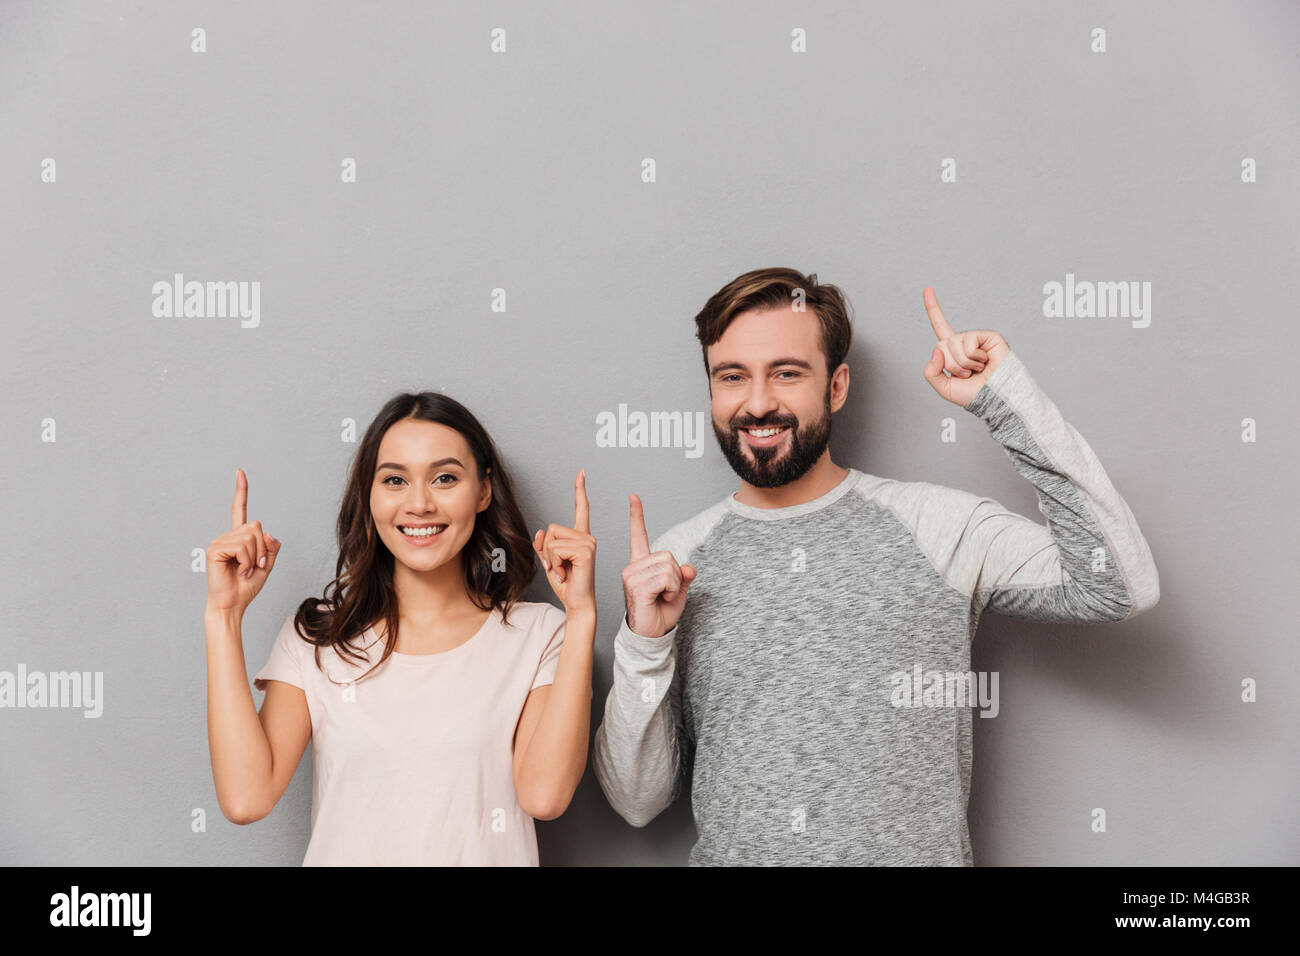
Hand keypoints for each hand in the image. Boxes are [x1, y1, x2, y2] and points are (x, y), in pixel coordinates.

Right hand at [205, 468, 281, 612]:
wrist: (234, 603)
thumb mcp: (267, 564)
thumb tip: (267, 532)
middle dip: (262, 548)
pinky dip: (247, 561)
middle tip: (254, 565)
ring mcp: (220, 541)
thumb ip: (271, 546)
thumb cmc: (246, 586)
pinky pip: (243, 547)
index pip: (240, 510)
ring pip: (252, 536)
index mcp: (239, 537)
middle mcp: (228, 536)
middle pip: (257, 526)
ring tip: (245, 569)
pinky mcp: (215, 549)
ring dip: (255, 557)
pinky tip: (238, 570)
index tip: (240, 472)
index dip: (241, 491)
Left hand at [532, 469, 596, 615]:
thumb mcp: (549, 561)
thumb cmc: (566, 585)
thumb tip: (541, 531)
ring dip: (550, 558)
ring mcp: (588, 542)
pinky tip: (566, 572)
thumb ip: (544, 545)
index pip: (581, 508)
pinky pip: (556, 549)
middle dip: (546, 549)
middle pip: (551, 528)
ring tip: (562, 570)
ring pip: (552, 539)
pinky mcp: (586, 551)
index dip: (580, 490)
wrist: (577, 603)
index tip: (582, 472)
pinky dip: (555, 563)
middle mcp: (587, 536)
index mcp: (580, 537)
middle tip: (558, 566)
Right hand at [621, 493, 696, 638]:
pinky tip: (661, 599)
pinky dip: (671, 590)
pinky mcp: (636, 587)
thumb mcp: (678, 591)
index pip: (638, 536)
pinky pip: (666, 578)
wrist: (651, 635)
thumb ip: (684, 576)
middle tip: (666, 593)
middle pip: (668, 556)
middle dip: (676, 576)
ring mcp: (632, 576)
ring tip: (663, 597)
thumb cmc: (660, 613)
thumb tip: (690, 568)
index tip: (633, 497)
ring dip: (674, 585)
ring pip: (669, 567)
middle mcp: (633, 567)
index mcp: (641, 564)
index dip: (636, 516)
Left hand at [920, 286, 1010, 406]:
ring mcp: (976, 338)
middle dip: (951, 365)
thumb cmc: (973, 395)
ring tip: (976, 370)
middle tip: (967, 374)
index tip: (927, 289)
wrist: (995, 399)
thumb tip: (936, 350)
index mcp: (952, 351)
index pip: (940, 327)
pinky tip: (984, 362)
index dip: (933, 308)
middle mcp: (963, 342)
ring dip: (962, 363)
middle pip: (941, 345)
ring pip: (953, 344)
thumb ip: (931, 372)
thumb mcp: (944, 387)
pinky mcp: (988, 336)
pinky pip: (968, 342)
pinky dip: (973, 357)